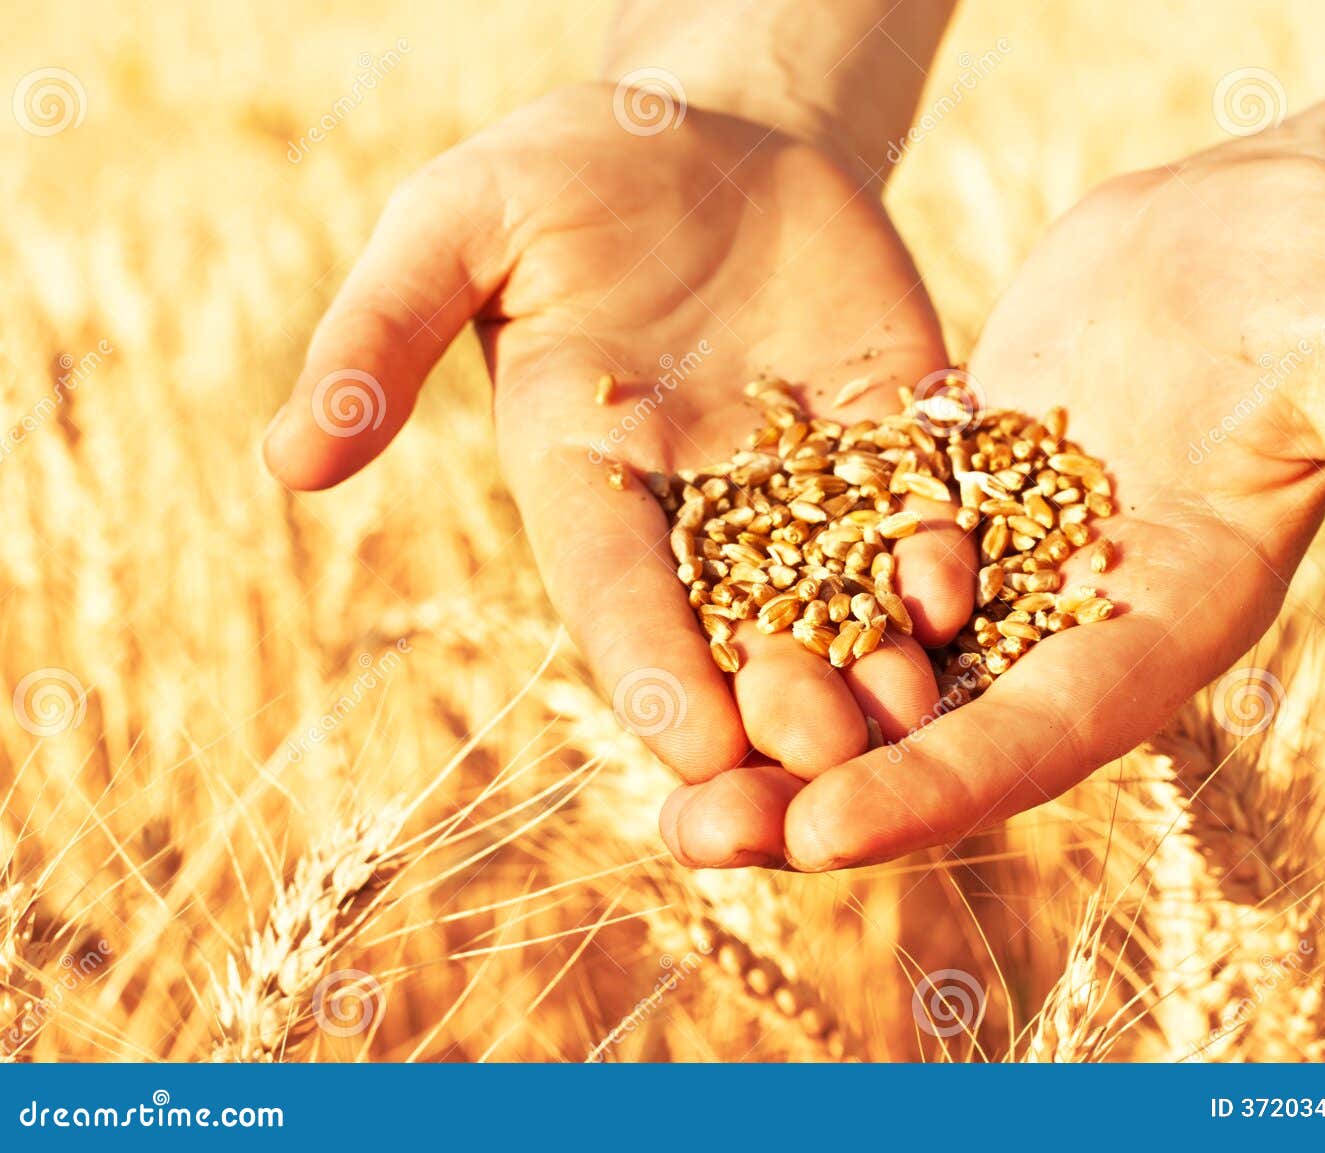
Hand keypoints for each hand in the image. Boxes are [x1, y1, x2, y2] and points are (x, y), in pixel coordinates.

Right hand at [262, 84, 974, 844]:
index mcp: (585, 486)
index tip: (691, 756)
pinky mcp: (888, 438)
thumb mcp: (454, 228)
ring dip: (872, 668)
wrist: (703, 137)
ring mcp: (802, 483)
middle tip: (813, 779)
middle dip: (772, 715)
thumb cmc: (557, 176)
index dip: (651, 675)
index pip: (614, 599)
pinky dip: (936, 560)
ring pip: (838, 602)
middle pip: (732, 638)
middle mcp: (697, 511)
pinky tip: (955, 597)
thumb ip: (382, 335)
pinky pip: (918, 514)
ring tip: (906, 722)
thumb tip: (288, 463)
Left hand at [670, 152, 1324, 869]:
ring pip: (873, 661)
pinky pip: (849, 556)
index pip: (1044, 730)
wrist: (1256, 214)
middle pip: (938, 730)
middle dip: (818, 787)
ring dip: (772, 717)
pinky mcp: (952, 495)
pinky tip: (679, 625)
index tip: (819, 833)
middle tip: (694, 834)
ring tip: (664, 774)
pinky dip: (773, 597)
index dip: (936, 784)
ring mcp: (1007, 560)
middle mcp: (1074, 617)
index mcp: (1170, 622)